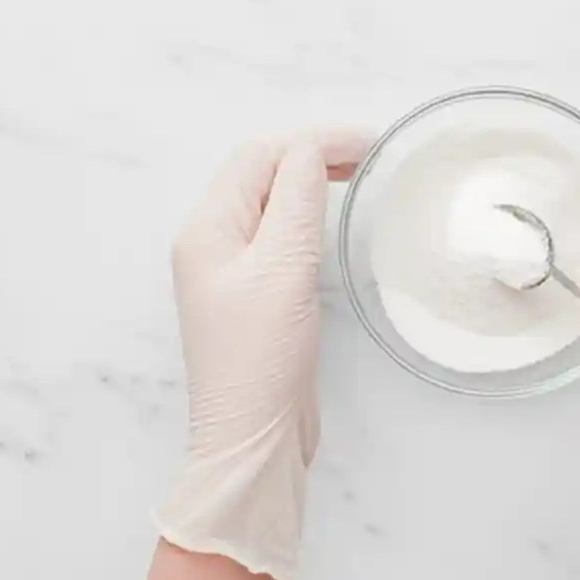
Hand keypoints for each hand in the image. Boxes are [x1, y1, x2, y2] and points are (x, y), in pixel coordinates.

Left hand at [155, 132, 368, 579]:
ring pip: (271, 204)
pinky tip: (331, 223)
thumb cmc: (263, 356)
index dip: (315, 140)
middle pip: (261, 173)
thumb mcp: (283, 268)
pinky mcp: (254, 297)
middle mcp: (212, 242)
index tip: (371, 144)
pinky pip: (278, 236)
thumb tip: (310, 149)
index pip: (260, 156)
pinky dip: (308, 217)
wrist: (253, 438)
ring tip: (357, 178)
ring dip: (311, 182)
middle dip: (313, 154)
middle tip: (371, 157)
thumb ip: (297, 202)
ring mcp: (230, 271)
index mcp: (208, 228)